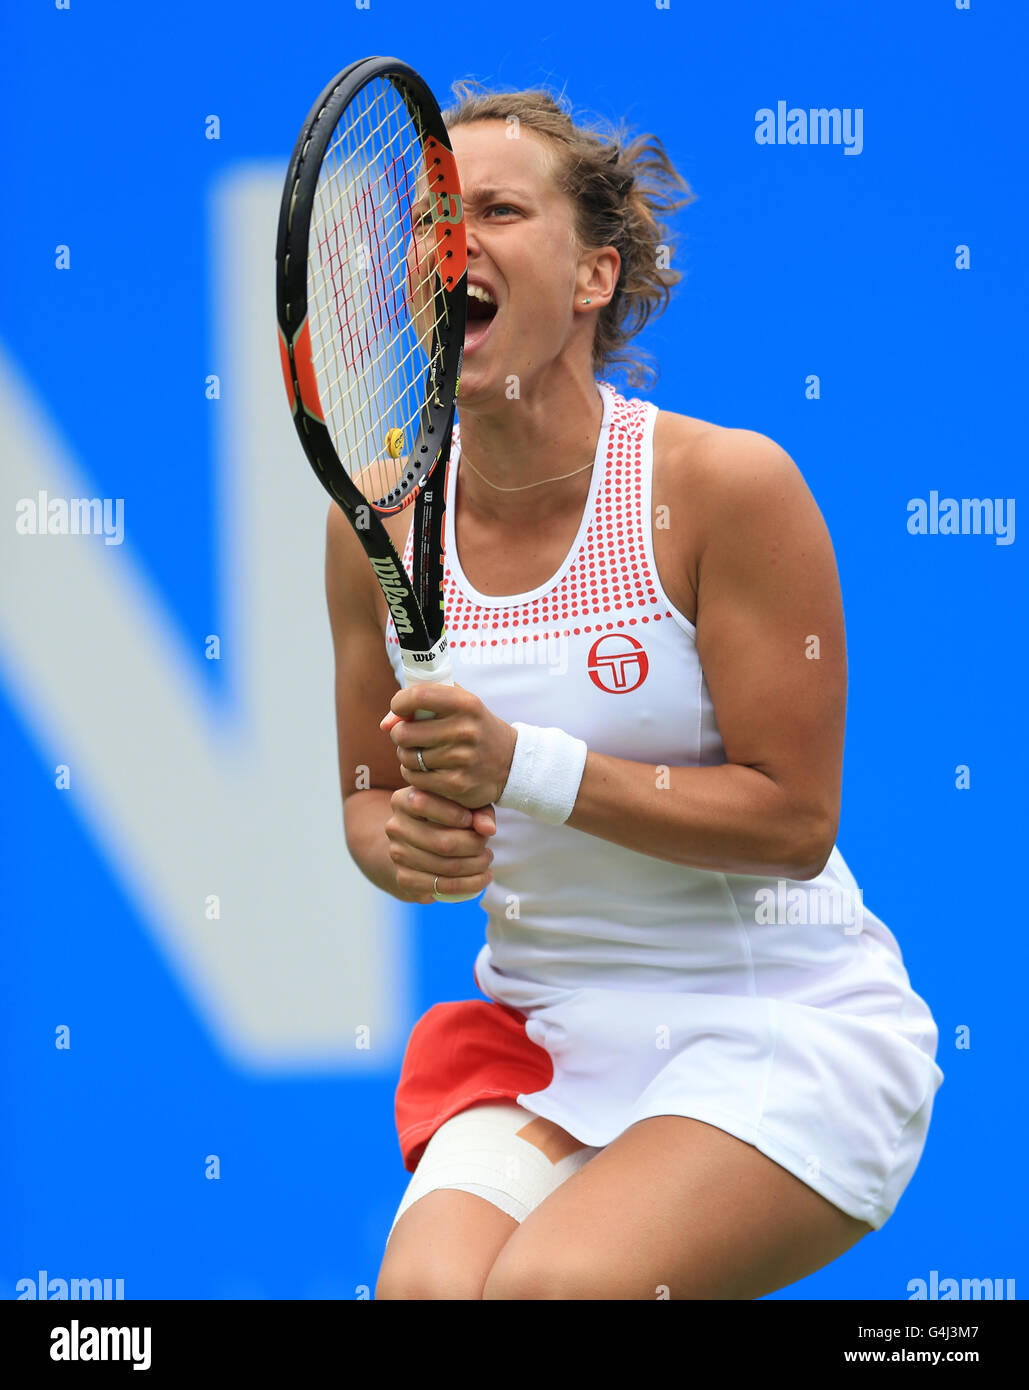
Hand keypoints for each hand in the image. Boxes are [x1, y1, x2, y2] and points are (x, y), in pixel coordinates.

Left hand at [380, 683, 516, 810]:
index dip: (399, 702)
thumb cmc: (474, 727)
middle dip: (400, 734)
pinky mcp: (456, 785)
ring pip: (406, 758)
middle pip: (403, 733)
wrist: (510, 763)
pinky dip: (414, 774)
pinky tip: (428, 769)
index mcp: (466, 703)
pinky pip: (414, 779)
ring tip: (423, 753)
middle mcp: (465, 730)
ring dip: (407, 756)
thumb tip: (385, 724)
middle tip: (411, 736)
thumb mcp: (458, 704)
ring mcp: (461, 760)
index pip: (416, 696)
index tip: (401, 708)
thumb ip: (421, 703)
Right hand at [384, 785, 496, 903]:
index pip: (423, 804)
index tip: (472, 821)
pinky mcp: (404, 879)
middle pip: (441, 842)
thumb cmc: (446, 817)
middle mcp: (395, 827)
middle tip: (486, 847)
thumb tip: (488, 829)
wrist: (416, 845)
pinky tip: (482, 878)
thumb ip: (478, 811)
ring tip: (487, 860)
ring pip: (446, 866)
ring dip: (475, 867)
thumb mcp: (462, 805)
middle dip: (473, 846)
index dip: (454, 814)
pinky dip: (469, 885)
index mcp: (402, 800)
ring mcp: (397, 855)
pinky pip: (442, 886)